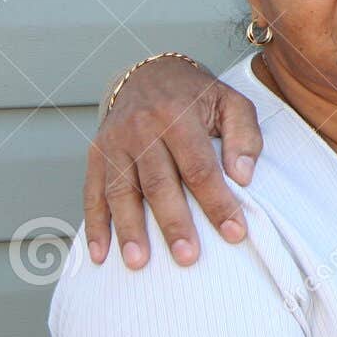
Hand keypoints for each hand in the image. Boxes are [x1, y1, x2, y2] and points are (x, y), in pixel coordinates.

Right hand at [84, 57, 262, 268]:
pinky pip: (92, 192)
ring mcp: (114, 142)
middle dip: (173, 223)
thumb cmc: (199, 97)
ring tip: (139, 262)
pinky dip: (95, 225)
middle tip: (187, 257)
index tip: (234, 233)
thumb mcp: (232, 103)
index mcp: (178, 116)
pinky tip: (99, 254)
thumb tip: (243, 176)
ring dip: (129, 229)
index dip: (217, 202)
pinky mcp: (96, 154)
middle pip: (158, 182)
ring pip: (120, 190)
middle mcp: (142, 129)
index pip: (200, 167)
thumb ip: (244, 137)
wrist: (151, 74)